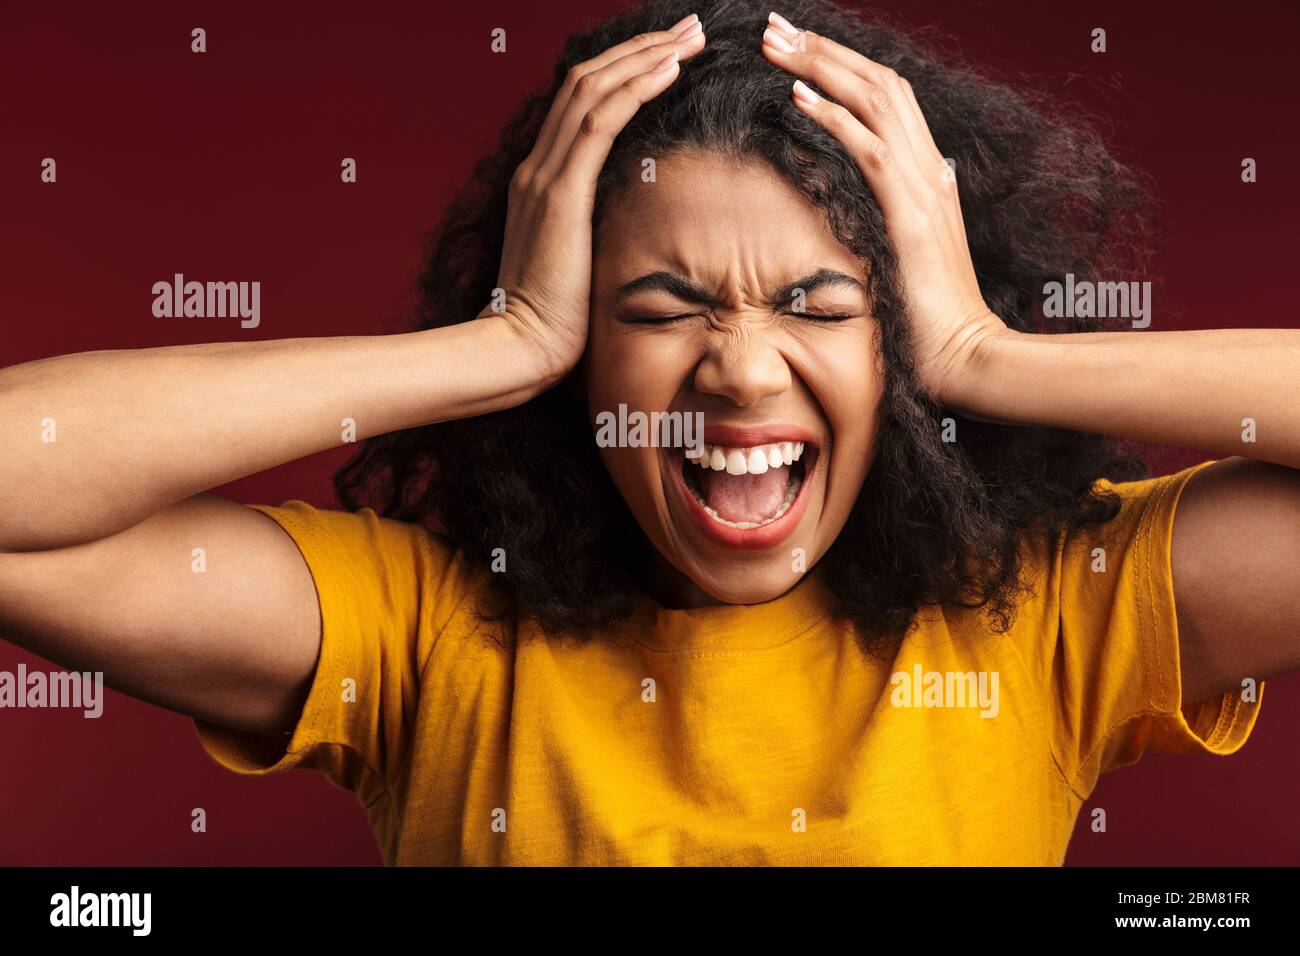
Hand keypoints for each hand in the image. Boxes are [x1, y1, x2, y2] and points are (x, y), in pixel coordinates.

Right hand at [489, 14, 707, 385]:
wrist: (519, 350)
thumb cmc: (555, 324)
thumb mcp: (580, 266)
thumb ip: (599, 236)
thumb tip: (639, 231)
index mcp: (540, 182)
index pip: (579, 104)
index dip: (624, 71)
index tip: (668, 55)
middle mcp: (537, 168)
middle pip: (586, 81)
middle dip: (641, 49)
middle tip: (689, 30)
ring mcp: (543, 177)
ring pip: (593, 89)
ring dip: (645, 57)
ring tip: (689, 37)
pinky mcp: (559, 193)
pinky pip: (598, 122)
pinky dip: (635, 88)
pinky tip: (670, 70)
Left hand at [760, 12, 1012, 405]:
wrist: (967, 355)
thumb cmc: (929, 320)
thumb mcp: (907, 257)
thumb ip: (890, 223)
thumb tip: (863, 209)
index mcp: (928, 176)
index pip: (887, 99)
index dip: (843, 67)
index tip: (797, 49)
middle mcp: (929, 169)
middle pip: (877, 83)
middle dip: (824, 49)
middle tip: (776, 26)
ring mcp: (923, 187)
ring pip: (872, 100)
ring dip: (821, 66)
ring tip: (777, 43)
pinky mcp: (910, 213)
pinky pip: (868, 149)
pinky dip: (833, 117)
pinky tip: (798, 97)